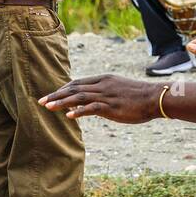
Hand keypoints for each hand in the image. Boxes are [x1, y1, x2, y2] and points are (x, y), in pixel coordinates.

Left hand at [40, 74, 158, 122]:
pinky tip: (69, 116)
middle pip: (74, 88)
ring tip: (47, 107)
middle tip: (41, 101)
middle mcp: (103, 85)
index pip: (78, 82)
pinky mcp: (111, 106)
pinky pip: (91, 108)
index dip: (63, 89)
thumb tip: (90, 103)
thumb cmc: (139, 96)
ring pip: (78, 97)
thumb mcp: (119, 89)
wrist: (155, 97)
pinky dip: (79, 111)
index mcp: (104, 80)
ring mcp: (106, 95)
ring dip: (61, 102)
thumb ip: (104, 93)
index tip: (51, 96)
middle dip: (56, 95)